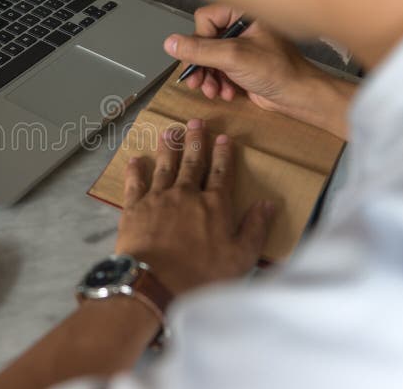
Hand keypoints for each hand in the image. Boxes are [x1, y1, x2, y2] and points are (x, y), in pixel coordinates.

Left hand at [115, 119, 275, 295]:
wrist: (157, 281)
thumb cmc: (202, 273)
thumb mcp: (241, 256)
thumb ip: (255, 228)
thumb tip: (268, 203)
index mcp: (214, 205)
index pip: (222, 173)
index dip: (224, 154)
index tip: (223, 137)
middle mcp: (186, 194)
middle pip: (193, 163)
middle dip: (195, 141)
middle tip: (195, 122)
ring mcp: (158, 198)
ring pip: (164, 166)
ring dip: (168, 148)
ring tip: (169, 132)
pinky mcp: (134, 208)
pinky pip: (135, 183)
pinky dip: (135, 170)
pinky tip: (135, 159)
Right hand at [164, 4, 321, 113]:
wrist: (298, 96)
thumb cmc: (279, 71)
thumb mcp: (233, 57)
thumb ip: (200, 49)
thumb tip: (170, 43)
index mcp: (245, 13)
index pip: (205, 18)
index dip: (200, 40)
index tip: (204, 58)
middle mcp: (242, 27)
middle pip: (204, 40)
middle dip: (201, 64)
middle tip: (197, 81)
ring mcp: (242, 46)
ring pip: (209, 58)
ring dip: (208, 77)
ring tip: (213, 91)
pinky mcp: (242, 64)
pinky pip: (218, 70)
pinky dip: (218, 83)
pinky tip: (226, 93)